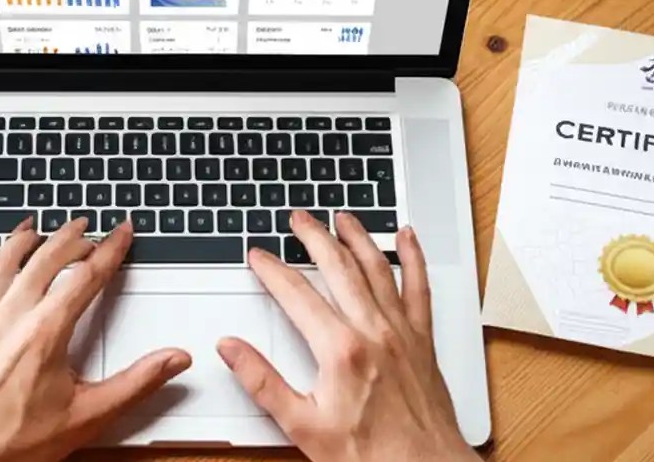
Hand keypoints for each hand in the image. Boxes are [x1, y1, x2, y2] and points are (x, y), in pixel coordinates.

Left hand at [0, 218, 190, 461]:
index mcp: (46, 331)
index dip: (110, 249)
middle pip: (50, 257)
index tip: (123, 232)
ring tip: (52, 225)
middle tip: (95, 227)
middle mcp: (15, 315)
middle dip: (76, 237)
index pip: (87, 275)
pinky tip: (10, 251)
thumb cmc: (17, 439)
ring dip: (40, 238)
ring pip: (16, 259)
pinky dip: (5, 253)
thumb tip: (173, 360)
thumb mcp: (89, 416)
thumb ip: (137, 383)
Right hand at [217, 211, 476, 461]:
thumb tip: (230, 349)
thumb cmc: (369, 456)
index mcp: (340, 349)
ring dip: (358, 236)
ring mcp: (402, 331)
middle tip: (297, 217)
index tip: (258, 255)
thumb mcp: (301, 425)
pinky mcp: (423, 339)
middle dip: (313, 236)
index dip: (272, 269)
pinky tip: (407, 237)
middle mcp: (373, 330)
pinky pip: (420, 286)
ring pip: (377, 268)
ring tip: (342, 216)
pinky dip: (413, 257)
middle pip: (338, 267)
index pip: (296, 293)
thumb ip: (262, 382)